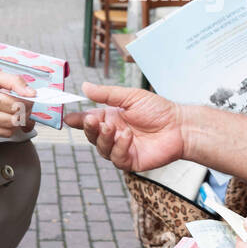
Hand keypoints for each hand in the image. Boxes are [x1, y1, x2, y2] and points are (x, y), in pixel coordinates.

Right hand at [0, 67, 34, 137]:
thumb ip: (14, 81)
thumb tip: (32, 93)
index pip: (13, 105)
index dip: (27, 104)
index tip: (30, 101)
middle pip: (12, 121)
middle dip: (24, 115)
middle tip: (25, 108)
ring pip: (7, 131)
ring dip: (15, 123)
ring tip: (13, 113)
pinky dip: (3, 127)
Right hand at [63, 82, 183, 171]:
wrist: (179, 126)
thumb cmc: (158, 109)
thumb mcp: (130, 96)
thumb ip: (106, 94)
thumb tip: (85, 86)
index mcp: (111, 118)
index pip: (89, 120)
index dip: (77, 120)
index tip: (67, 118)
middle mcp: (114, 134)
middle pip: (92, 136)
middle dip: (89, 129)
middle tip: (92, 120)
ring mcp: (121, 148)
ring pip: (101, 148)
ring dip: (104, 138)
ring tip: (114, 128)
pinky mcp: (130, 161)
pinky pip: (116, 158)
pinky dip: (119, 147)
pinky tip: (127, 137)